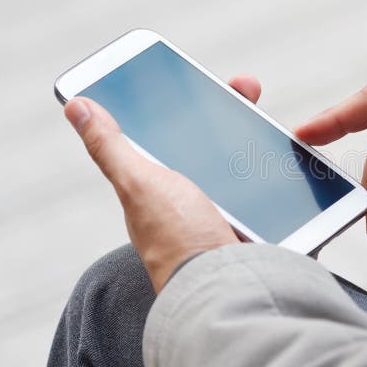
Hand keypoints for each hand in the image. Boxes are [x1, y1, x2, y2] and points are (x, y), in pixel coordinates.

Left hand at [64, 74, 262, 293]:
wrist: (232, 288)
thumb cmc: (180, 242)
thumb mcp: (141, 185)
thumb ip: (112, 148)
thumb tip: (76, 105)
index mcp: (159, 187)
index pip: (168, 131)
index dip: (184, 102)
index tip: (200, 78)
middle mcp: (192, 198)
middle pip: (213, 141)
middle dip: (232, 109)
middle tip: (248, 88)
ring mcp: (229, 210)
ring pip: (245, 160)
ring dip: (260, 135)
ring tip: (272, 119)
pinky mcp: (260, 221)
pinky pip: (269, 186)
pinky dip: (279, 168)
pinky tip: (290, 152)